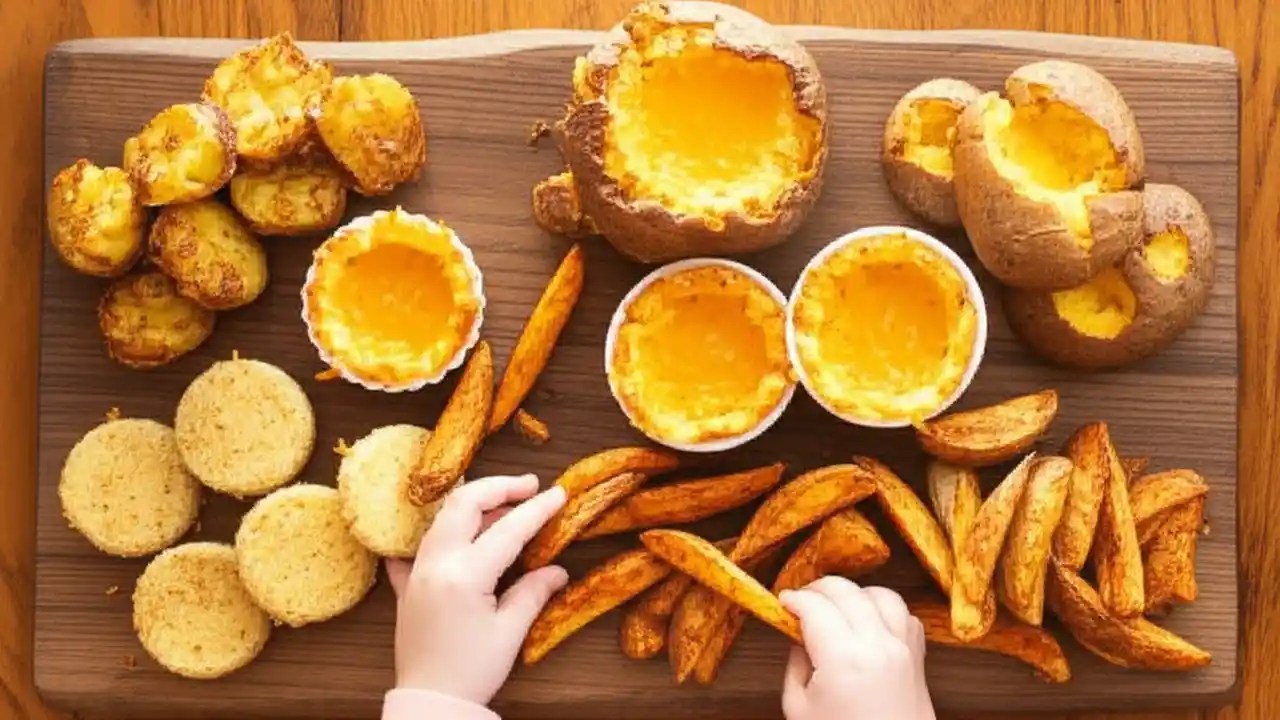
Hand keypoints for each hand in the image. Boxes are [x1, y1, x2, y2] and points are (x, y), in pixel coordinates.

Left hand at [386, 474, 567, 705]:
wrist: (429, 702)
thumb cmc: (472, 671)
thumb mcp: (509, 632)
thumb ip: (532, 593)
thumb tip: (557, 570)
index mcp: (465, 575)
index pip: (508, 529)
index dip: (536, 509)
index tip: (558, 494)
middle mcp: (436, 563)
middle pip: (464, 503)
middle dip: (499, 487)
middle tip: (529, 486)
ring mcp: (416, 572)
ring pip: (443, 519)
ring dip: (474, 504)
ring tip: (504, 506)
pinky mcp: (406, 586)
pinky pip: (415, 548)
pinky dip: (438, 534)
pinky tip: (451, 535)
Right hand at [779, 577, 934, 719]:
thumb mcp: (799, 708)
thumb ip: (795, 664)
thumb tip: (799, 634)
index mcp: (842, 658)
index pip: (814, 606)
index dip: (793, 599)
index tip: (781, 603)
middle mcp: (877, 644)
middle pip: (846, 591)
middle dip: (818, 589)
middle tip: (802, 602)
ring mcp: (903, 648)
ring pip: (880, 594)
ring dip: (854, 594)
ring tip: (836, 608)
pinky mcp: (918, 657)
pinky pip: (904, 614)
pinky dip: (884, 609)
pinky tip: (868, 622)